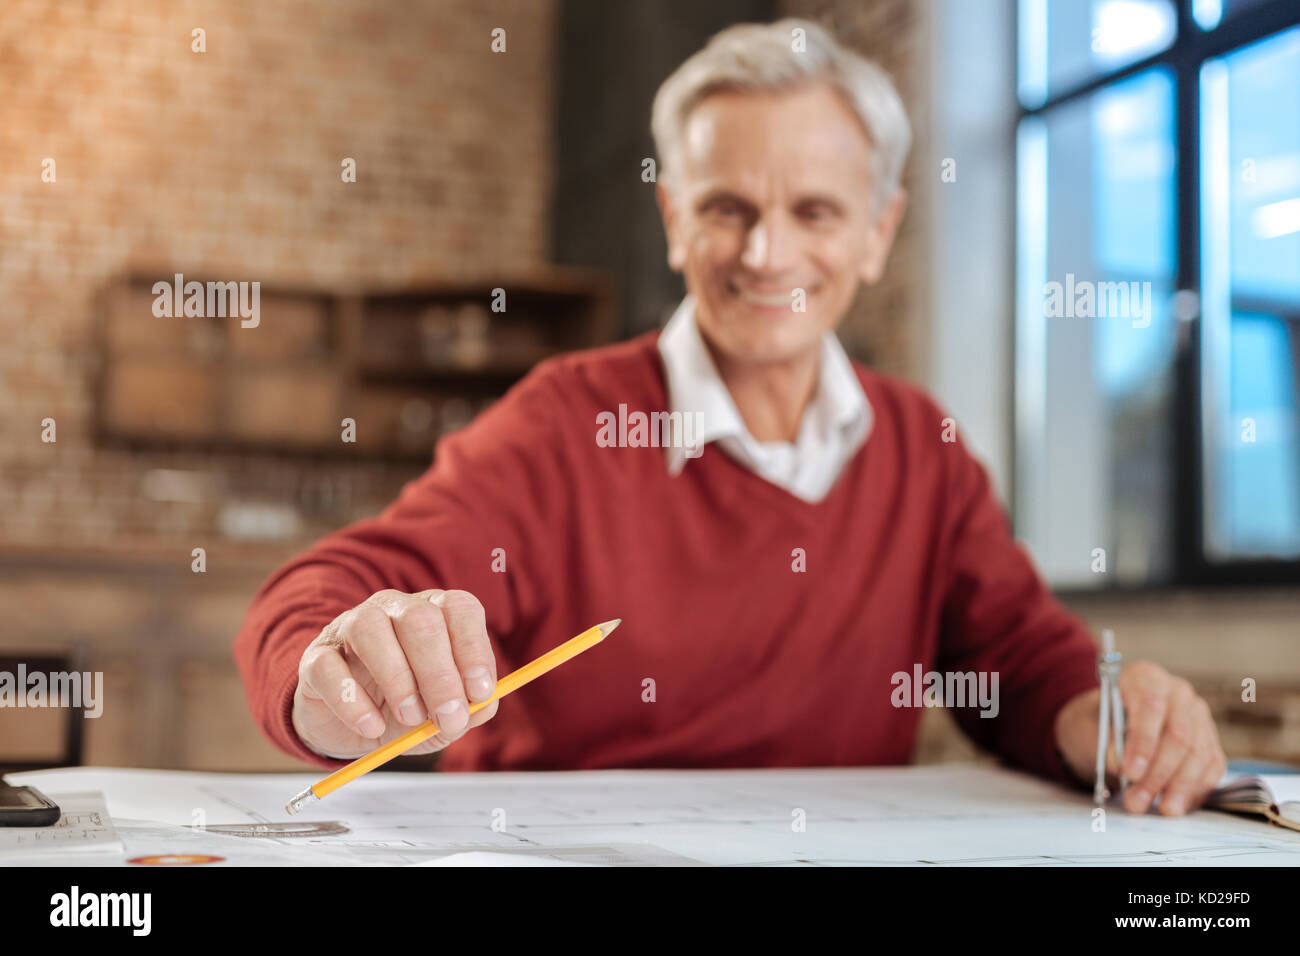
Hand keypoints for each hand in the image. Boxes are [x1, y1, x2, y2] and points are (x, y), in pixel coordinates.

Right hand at [292, 589, 498, 759]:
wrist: (351, 727)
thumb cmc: (405, 711)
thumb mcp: (443, 714)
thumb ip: (470, 709)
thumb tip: (485, 704)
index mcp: (433, 613)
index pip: (458, 608)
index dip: (473, 648)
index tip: (481, 692)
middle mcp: (393, 609)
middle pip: (419, 619)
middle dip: (440, 673)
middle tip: (448, 717)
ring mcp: (351, 627)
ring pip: (371, 629)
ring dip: (397, 678)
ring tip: (410, 717)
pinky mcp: (317, 656)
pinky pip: (328, 667)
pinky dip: (352, 700)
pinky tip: (370, 726)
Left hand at [1054, 660, 1226, 815]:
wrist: (1102, 728)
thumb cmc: (1094, 725)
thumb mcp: (1088, 731)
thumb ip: (1106, 746)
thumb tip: (1127, 768)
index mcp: (1144, 677)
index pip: (1151, 707)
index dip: (1143, 742)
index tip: (1130, 772)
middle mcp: (1177, 692)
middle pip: (1179, 736)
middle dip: (1158, 774)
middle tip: (1137, 802)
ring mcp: (1197, 716)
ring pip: (1198, 755)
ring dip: (1179, 788)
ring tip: (1158, 810)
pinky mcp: (1208, 739)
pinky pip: (1210, 766)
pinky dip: (1195, 789)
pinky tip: (1177, 804)